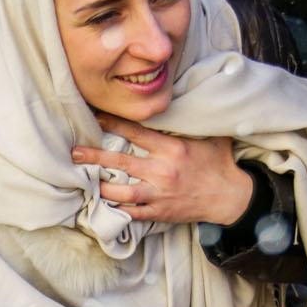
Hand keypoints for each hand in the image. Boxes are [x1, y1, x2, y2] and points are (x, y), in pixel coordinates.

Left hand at [73, 114, 254, 225]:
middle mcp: (162, 171)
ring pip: (122, 191)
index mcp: (172, 149)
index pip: (136, 132)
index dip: (113, 122)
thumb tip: (192, 94)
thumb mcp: (212, 136)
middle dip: (95, 158)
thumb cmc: (219, 164)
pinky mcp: (161, 212)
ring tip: (84, 182)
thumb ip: (195, 120)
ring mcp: (160, 194)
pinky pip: (133, 212)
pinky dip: (117, 209)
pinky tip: (101, 206)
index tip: (95, 116)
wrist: (231, 198)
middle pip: (121, 162)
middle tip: (74, 154)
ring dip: (101, 187)